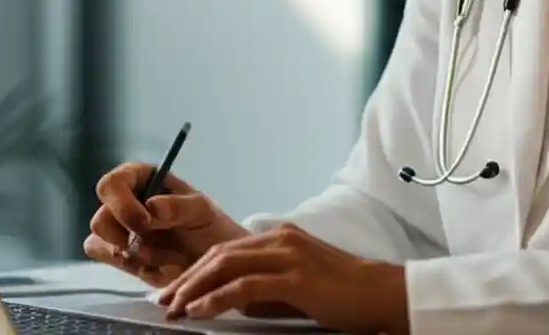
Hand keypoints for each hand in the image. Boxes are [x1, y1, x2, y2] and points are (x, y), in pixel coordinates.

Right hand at [84, 162, 249, 286]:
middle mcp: (123, 200)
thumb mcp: (201, 211)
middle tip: (154, 248)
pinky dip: (134, 267)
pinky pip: (109, 259)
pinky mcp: (117, 252)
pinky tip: (158, 267)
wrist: (211, 259)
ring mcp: (117, 227)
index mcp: (140, 178)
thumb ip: (178, 206)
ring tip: (167, 258)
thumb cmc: (207, 225)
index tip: (144, 223)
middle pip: (100, 219)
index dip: (122, 205)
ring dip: (134, 255)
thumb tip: (152, 206)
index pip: (112, 184)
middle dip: (127, 238)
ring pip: (99, 242)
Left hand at [157, 223, 408, 334]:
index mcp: (281, 237)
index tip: (175, 290)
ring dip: (194, 289)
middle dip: (186, 279)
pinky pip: (244, 286)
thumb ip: (268, 285)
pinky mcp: (295, 277)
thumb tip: (231, 300)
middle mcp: (280, 239)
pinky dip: (216, 298)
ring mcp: (288, 255)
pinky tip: (200, 310)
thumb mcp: (299, 283)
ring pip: (225, 266)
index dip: (196, 270)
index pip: (227, 250)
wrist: (384, 294)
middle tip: (164, 301)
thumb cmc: (346, 295)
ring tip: (175, 308)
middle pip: (219, 255)